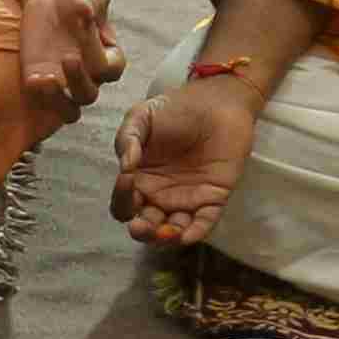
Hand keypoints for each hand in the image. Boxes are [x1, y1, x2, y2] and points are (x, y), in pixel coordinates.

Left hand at [13, 0, 118, 121]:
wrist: (49, 5)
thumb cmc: (76, 1)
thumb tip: (85, 8)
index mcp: (108, 58)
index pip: (111, 67)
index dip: (99, 52)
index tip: (84, 26)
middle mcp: (89, 78)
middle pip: (89, 94)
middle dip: (79, 80)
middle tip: (68, 57)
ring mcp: (65, 86)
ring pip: (69, 111)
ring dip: (58, 101)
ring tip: (46, 79)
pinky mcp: (42, 86)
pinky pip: (44, 103)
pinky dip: (39, 96)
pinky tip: (32, 77)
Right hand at [111, 73, 262, 247]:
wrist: (216, 100)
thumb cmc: (176, 109)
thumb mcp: (142, 117)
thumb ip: (127, 139)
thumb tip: (125, 167)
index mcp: (139, 180)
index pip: (123, 204)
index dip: (122, 198)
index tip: (127, 179)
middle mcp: (159, 195)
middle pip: (145, 225)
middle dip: (141, 231)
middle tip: (141, 225)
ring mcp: (186, 200)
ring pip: (172, 231)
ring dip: (165, 238)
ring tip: (164, 232)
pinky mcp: (213, 199)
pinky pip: (203, 224)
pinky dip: (193, 234)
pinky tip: (185, 235)